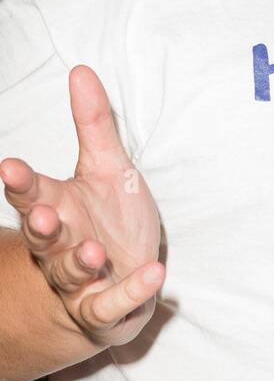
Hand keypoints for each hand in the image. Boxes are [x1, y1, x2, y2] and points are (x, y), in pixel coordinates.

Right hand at [0, 65, 163, 347]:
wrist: (126, 277)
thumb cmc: (110, 218)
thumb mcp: (108, 166)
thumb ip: (93, 124)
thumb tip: (81, 70)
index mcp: (57, 207)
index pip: (31, 193)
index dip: (20, 182)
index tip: (9, 166)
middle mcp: (60, 246)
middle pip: (41, 236)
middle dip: (40, 226)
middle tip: (43, 215)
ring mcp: (79, 282)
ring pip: (70, 272)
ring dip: (79, 262)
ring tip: (95, 251)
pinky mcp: (103, 310)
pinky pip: (112, 305)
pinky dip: (131, 292)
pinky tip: (152, 275)